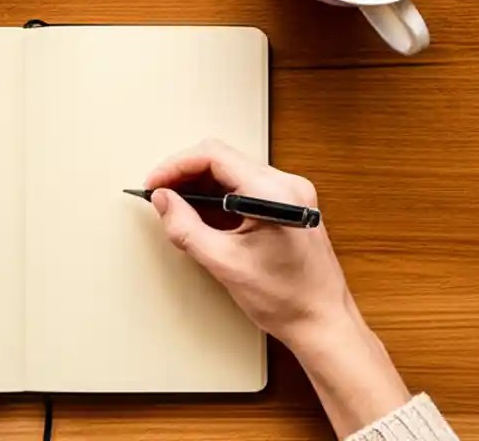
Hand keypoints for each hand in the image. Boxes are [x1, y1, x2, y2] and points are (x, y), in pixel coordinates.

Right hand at [146, 139, 409, 436]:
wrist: (323, 321)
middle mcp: (288, 185)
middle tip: (160, 196)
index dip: (176, 166)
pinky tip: (202, 216)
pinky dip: (220, 196)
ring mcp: (292, 194)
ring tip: (176, 207)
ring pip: (233, 171)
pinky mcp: (290, 205)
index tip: (155, 183)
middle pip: (223, 159)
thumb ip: (186, 228)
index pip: (214, 156)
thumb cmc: (287, 299)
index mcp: (274, 194)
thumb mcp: (224, 263)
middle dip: (185, 174)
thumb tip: (163, 201)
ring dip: (201, 185)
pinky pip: (247, 186)